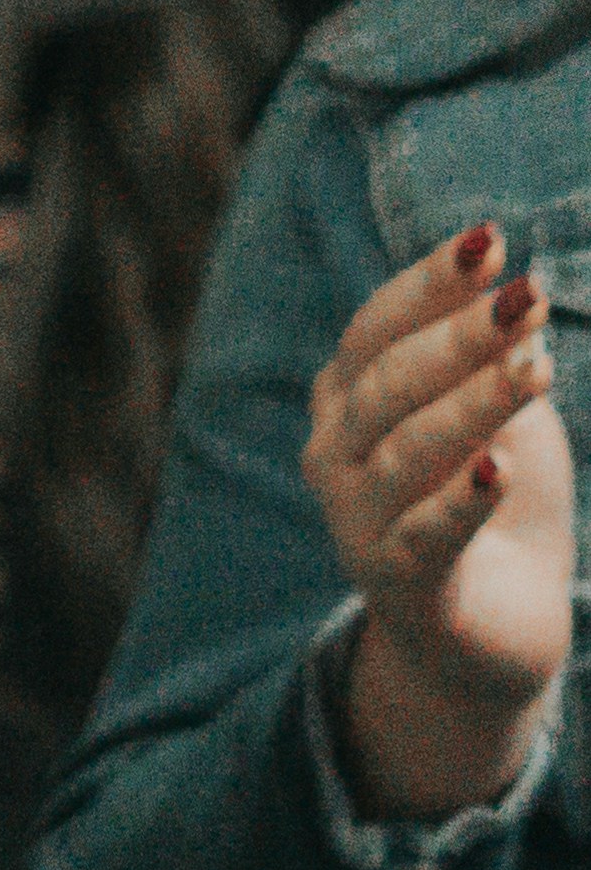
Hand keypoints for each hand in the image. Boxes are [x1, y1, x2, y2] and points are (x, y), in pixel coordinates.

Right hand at [304, 223, 575, 824]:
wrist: (490, 628)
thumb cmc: (490, 499)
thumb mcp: (495, 413)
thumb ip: (489, 361)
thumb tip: (507, 299)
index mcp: (349, 400)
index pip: (376, 327)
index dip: (429, 284)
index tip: (491, 240)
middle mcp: (334, 452)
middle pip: (389, 382)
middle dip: (459, 336)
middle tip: (527, 297)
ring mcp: (357, 520)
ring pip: (407, 451)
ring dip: (472, 405)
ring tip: (535, 368)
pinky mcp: (399, 584)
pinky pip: (426, 536)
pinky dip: (460, 502)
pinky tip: (497, 470)